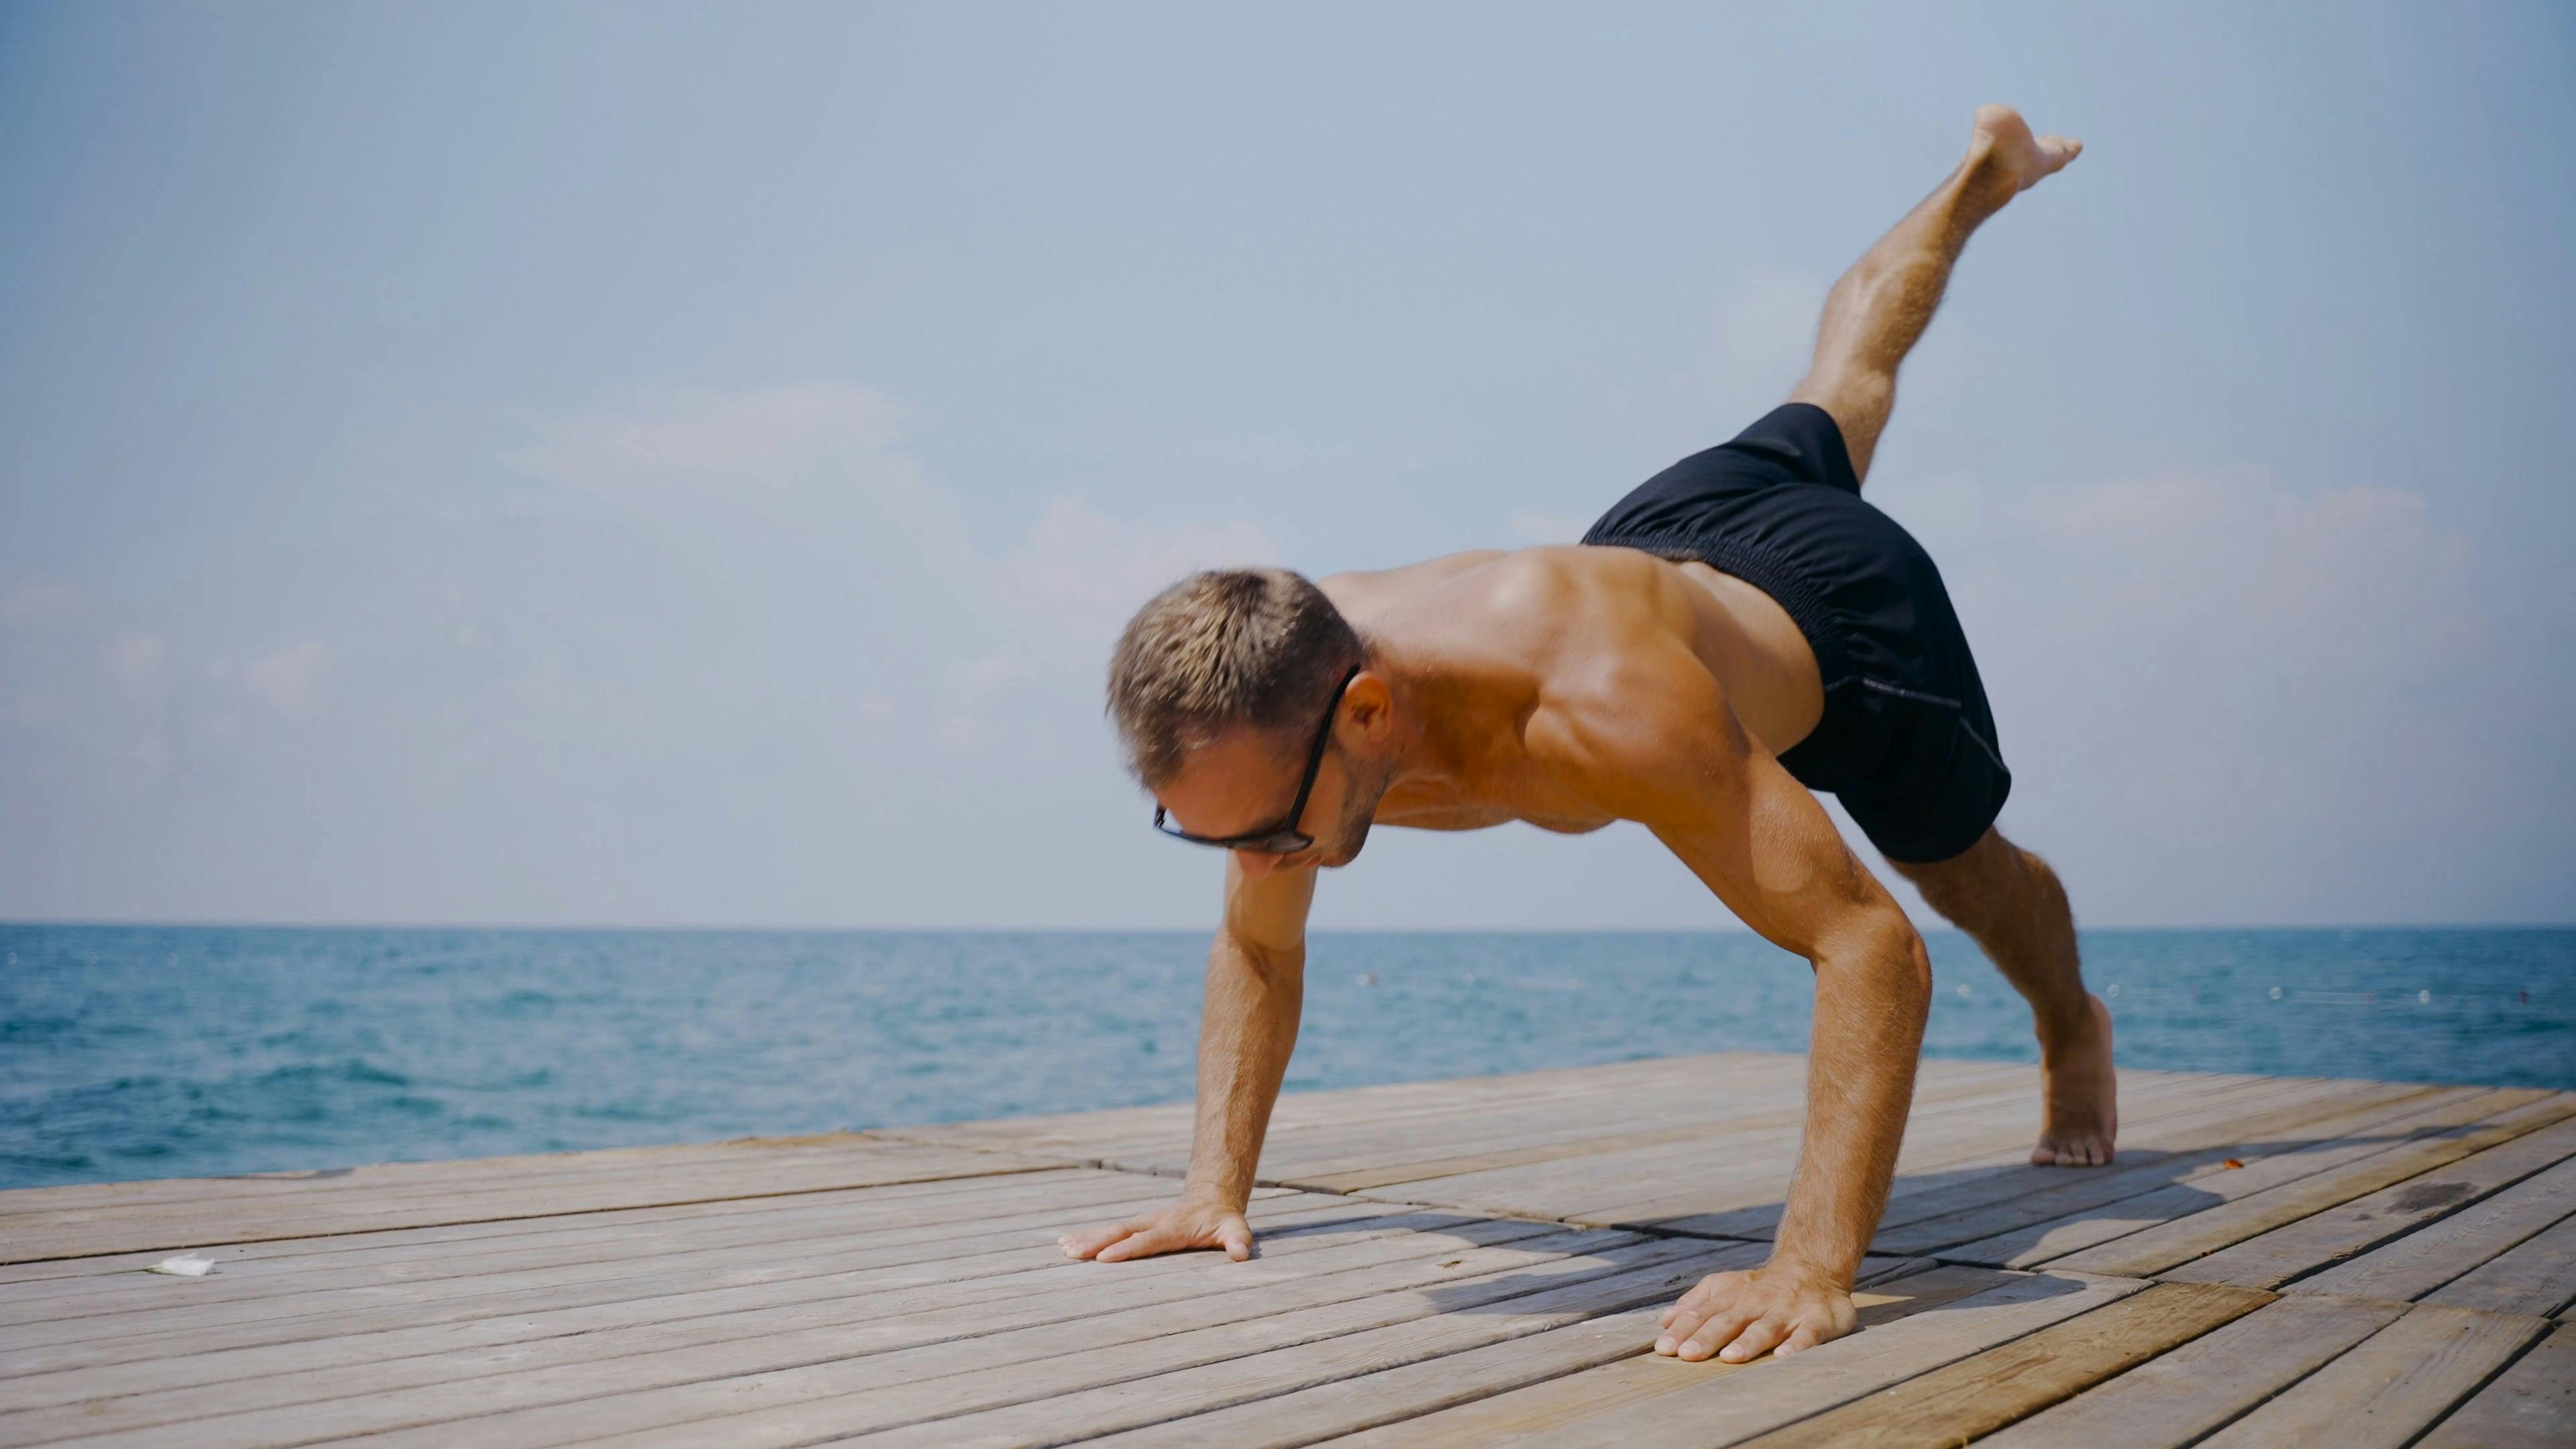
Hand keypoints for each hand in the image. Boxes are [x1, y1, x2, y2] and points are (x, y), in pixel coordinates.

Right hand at [1058, 1195, 1254, 1262]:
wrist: (1213, 1198)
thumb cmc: (1224, 1221)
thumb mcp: (1236, 1230)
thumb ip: (1239, 1241)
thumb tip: (1241, 1254)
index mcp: (1174, 1227)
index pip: (1148, 1240)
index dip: (1127, 1249)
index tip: (1104, 1258)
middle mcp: (1153, 1222)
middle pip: (1121, 1231)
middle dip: (1096, 1242)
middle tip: (1071, 1251)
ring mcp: (1143, 1222)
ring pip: (1111, 1229)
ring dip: (1087, 1238)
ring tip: (1062, 1247)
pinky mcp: (1136, 1225)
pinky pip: (1110, 1230)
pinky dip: (1088, 1235)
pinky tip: (1067, 1242)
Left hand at [1654, 1262, 1856, 1362]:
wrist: (1814, 1269)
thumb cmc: (1761, 1287)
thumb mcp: (1725, 1286)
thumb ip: (1696, 1301)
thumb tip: (1665, 1321)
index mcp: (1732, 1297)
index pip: (1703, 1314)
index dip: (1683, 1330)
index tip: (1664, 1348)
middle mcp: (1756, 1304)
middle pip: (1729, 1321)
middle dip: (1707, 1338)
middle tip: (1687, 1355)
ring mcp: (1787, 1312)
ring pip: (1765, 1328)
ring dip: (1748, 1342)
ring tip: (1731, 1357)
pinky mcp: (1816, 1321)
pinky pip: (1806, 1335)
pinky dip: (1796, 1346)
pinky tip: (1783, 1357)